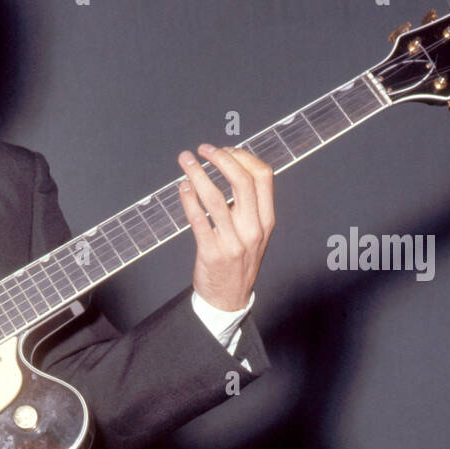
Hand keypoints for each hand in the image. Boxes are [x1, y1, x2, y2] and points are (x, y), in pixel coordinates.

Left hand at [178, 144, 274, 311]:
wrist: (229, 299)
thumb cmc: (238, 262)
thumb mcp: (254, 233)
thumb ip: (248, 206)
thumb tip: (231, 168)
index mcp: (266, 220)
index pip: (263, 176)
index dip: (243, 157)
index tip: (225, 149)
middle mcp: (253, 229)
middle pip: (242, 181)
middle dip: (221, 158)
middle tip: (203, 149)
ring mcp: (233, 242)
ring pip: (216, 198)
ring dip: (198, 174)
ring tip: (186, 161)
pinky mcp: (212, 252)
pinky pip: (198, 219)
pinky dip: (188, 199)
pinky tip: (183, 187)